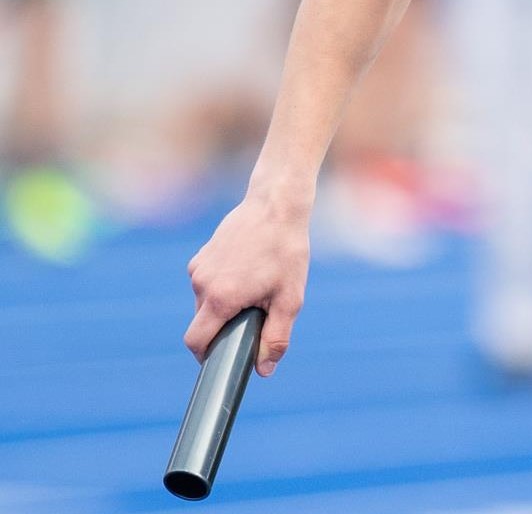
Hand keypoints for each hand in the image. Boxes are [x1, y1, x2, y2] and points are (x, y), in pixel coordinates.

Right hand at [184, 195, 310, 376]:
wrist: (276, 206)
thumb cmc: (286, 252)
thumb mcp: (290, 298)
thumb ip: (276, 337)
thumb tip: (264, 369)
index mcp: (220, 298)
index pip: (196, 342)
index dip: (206, 356)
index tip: (223, 358)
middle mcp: (201, 284)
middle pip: (203, 323)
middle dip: (223, 328)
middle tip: (254, 317)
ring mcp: (198, 268)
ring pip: (205, 302)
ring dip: (225, 305)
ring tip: (256, 288)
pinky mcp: (201, 256)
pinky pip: (207, 283)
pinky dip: (223, 287)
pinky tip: (248, 272)